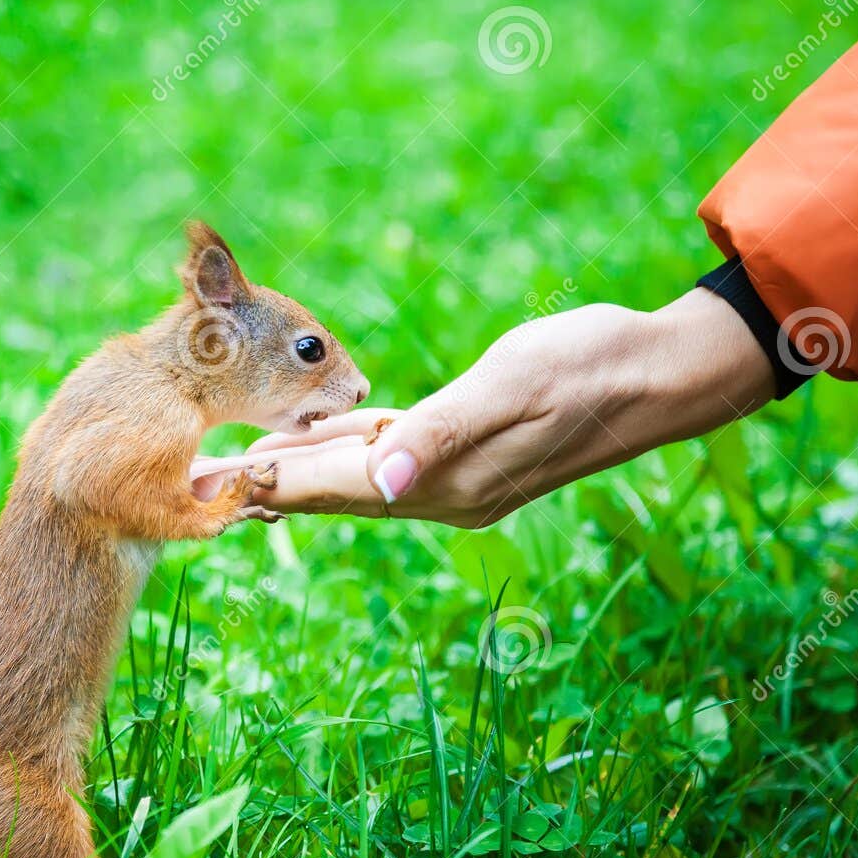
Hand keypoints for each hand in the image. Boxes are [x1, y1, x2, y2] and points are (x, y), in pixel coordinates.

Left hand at [247, 289, 775, 527]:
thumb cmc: (587, 368)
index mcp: (445, 481)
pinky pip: (386, 450)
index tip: (213, 488)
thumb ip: (440, 436)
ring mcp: (454, 471)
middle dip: (267, 485)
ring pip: (353, 472)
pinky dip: (343, 444)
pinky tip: (310, 436)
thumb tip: (382, 484)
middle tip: (199, 483)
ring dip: (296, 467)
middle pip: (333, 489)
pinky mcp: (464, 444)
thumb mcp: (512, 389)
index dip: (273, 486)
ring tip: (236, 464)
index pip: (337, 488)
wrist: (657, 370)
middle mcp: (442, 489)